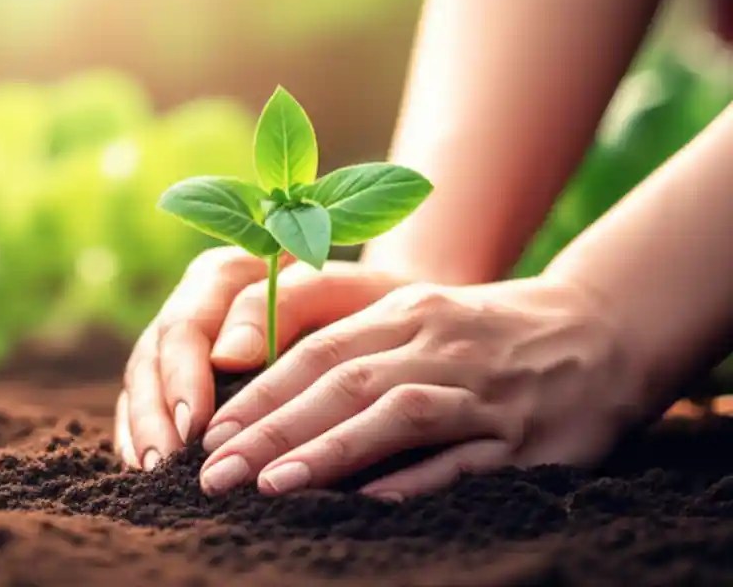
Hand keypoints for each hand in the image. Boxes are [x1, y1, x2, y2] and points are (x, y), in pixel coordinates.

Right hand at [114, 247, 408, 469]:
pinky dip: (139, 436)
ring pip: (141, 380)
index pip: (188, 323)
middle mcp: (194, 303)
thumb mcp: (341, 292)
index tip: (196, 424)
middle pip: (154, 354)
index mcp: (226, 274)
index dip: (185, 375)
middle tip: (167, 461)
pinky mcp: (176, 373)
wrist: (382, 312)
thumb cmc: (365, 303)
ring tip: (154, 473)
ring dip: (143, 428)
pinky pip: (140, 403)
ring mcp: (180, 340)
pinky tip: (147, 470)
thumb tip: (227, 358)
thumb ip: (286, 305)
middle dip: (156, 412)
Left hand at [198, 276, 646, 498]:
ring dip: (331, 449)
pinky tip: (366, 500)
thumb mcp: (417, 315)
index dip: (261, 393)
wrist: (601, 329)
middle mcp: (439, 345)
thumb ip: (352, 344)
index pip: (318, 352)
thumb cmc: (484, 331)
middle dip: (273, 429)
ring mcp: (483, 391)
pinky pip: (463, 460)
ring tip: (272, 484)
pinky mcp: (526, 439)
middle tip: (216, 472)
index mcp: (406, 312)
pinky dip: (414, 478)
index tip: (212, 433)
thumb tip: (266, 393)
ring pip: (397, 415)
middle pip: (344, 383)